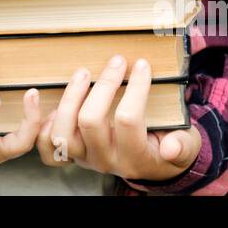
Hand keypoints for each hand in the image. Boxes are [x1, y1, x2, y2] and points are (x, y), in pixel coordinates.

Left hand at [35, 56, 201, 182]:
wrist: (154, 166)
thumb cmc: (170, 148)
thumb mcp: (186, 148)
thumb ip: (182, 146)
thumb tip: (171, 146)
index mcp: (135, 157)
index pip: (128, 120)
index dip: (135, 88)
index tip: (141, 64)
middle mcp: (105, 161)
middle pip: (91, 121)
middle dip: (103, 85)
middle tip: (116, 60)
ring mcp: (84, 158)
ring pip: (63, 132)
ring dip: (70, 97)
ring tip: (83, 72)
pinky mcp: (70, 154)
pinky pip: (45, 146)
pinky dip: (41, 122)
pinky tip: (45, 96)